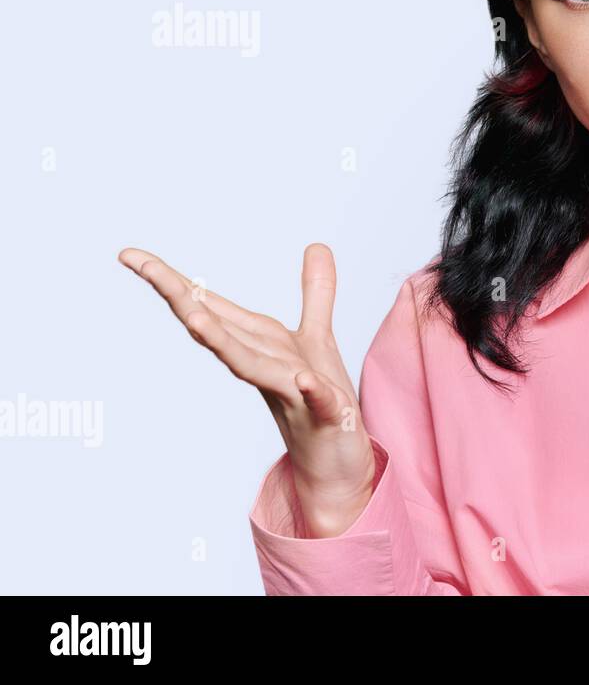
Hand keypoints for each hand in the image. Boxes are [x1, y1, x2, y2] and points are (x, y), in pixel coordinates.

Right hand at [118, 243, 376, 536]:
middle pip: (217, 328)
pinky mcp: (326, 417)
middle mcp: (264, 366)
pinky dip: (312, 391)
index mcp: (258, 343)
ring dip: (223, 345)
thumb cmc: (319, 402)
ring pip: (251, 366)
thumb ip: (316, 292)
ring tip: (194, 322)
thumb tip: (316, 245)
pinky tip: (304, 381)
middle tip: (140, 267)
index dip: (172, 280)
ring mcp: (291, 393)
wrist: (336, 464)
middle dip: (181, 298)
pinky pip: (319, 403)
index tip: (129, 254)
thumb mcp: (317, 337)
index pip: (210, 306)